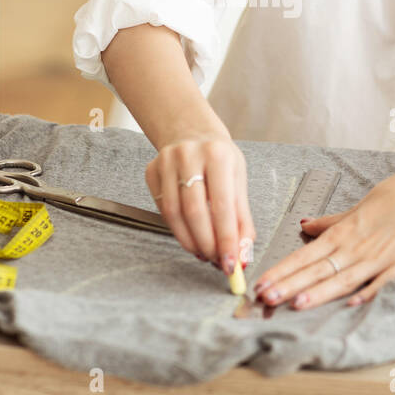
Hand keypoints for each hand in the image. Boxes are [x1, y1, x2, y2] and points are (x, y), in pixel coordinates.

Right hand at [145, 133, 255, 274]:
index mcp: (217, 155)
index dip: (227, 239)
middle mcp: (189, 155)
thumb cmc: (218, 158)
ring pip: (175, 214)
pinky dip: (178, 230)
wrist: (190, 131)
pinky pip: (163, 210)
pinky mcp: (151, 172)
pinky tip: (191, 237)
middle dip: (208, 244)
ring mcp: (166, 162)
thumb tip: (242, 253)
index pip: (223, 205)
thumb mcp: (238, 179)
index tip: (232, 263)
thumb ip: (242, 217)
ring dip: (191, 241)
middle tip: (218, 261)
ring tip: (205, 253)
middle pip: (195, 212)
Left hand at [252, 154, 394, 309]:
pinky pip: (383, 280)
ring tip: (295, 304)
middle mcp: (356, 246)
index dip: (282, 271)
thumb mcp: (358, 208)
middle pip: (317, 270)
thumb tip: (304, 225)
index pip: (304, 256)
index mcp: (343, 233)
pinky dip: (368, 291)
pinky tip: (352, 303)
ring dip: (319, 292)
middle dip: (289, 285)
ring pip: (344, 278)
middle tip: (264, 299)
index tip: (260, 284)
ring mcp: (380, 256)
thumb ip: (331, 222)